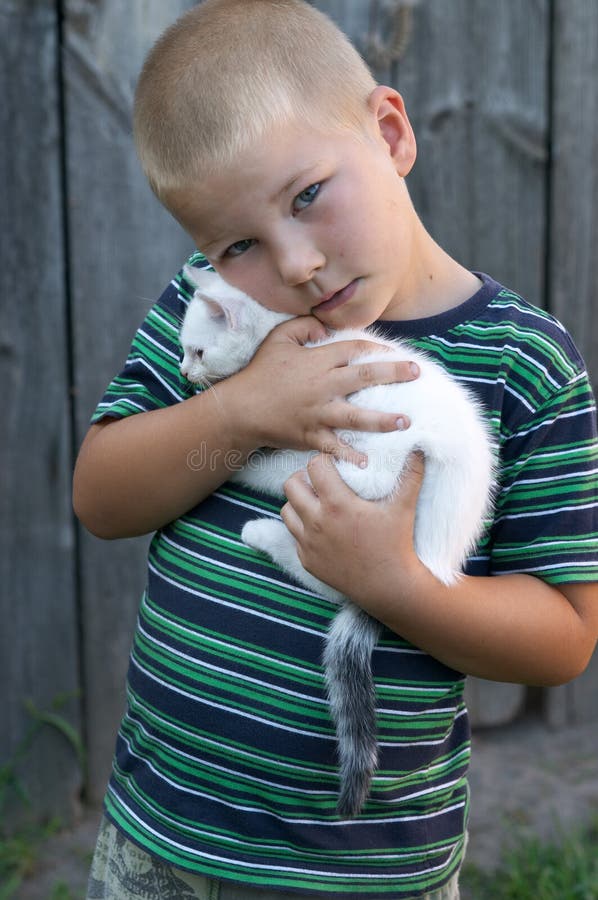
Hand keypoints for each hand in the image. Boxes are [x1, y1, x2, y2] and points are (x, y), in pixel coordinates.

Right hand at [228, 316, 419, 465]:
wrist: (240, 409)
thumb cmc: (260, 372)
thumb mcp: (278, 339)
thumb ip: (304, 327)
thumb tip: (326, 329)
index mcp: (317, 361)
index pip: (354, 349)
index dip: (378, 349)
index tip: (397, 352)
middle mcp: (322, 386)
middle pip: (364, 377)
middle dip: (394, 374)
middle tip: (417, 374)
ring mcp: (318, 413)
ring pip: (356, 416)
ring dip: (383, 420)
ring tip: (405, 422)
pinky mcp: (310, 435)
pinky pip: (334, 446)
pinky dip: (350, 455)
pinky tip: (368, 462)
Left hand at [280, 451, 425, 603]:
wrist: (391, 587)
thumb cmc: (397, 544)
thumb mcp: (403, 507)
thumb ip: (410, 474)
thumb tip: (420, 447)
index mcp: (337, 504)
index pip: (314, 467)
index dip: (323, 461)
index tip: (335, 465)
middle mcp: (317, 522)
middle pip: (291, 485)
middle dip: (304, 478)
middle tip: (320, 481)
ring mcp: (309, 543)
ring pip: (286, 510)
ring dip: (298, 503)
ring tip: (317, 503)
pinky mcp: (307, 561)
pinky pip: (295, 537)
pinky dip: (303, 529)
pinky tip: (322, 529)